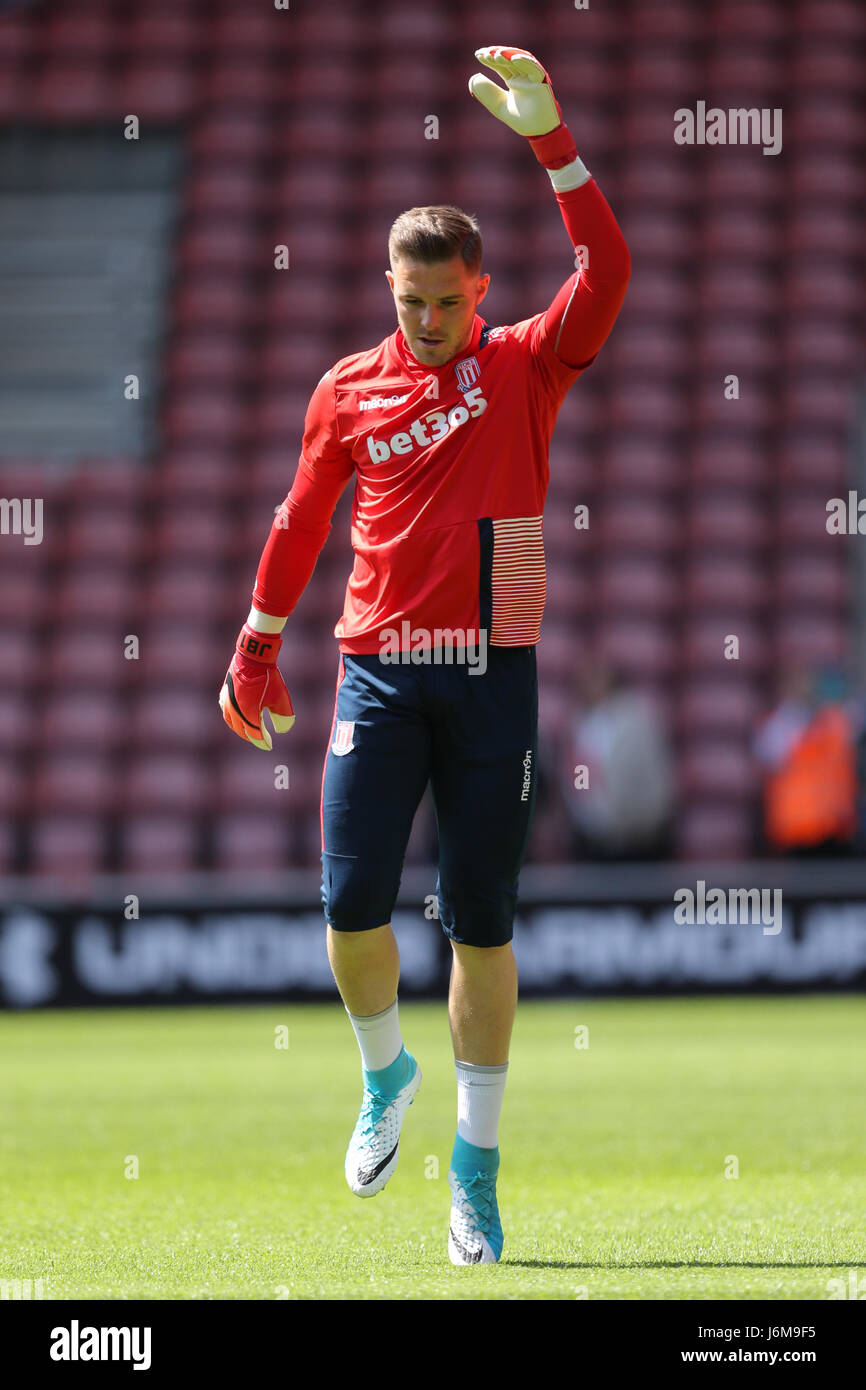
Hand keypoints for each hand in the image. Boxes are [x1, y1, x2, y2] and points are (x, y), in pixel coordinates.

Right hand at [219, 623, 294, 750]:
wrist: (253, 656)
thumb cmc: (268, 676)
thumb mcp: (281, 697)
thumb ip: (283, 717)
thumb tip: (282, 730)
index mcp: (248, 713)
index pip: (255, 734)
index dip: (263, 742)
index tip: (269, 745)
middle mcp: (235, 709)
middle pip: (242, 730)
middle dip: (252, 737)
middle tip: (261, 741)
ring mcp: (227, 701)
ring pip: (231, 721)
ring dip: (240, 729)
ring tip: (248, 732)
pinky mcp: (225, 692)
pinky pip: (225, 710)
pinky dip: (231, 717)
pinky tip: (236, 717)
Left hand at [468, 46, 576, 167]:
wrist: (538, 132)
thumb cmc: (522, 120)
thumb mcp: (498, 106)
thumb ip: (487, 94)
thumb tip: (473, 79)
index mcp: (513, 81)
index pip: (501, 65)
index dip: (490, 59)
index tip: (478, 55)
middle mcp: (523, 76)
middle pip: (509, 60)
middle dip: (497, 55)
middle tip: (484, 53)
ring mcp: (533, 78)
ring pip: (521, 60)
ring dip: (509, 55)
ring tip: (496, 54)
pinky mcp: (542, 81)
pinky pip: (535, 68)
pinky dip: (525, 62)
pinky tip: (514, 58)